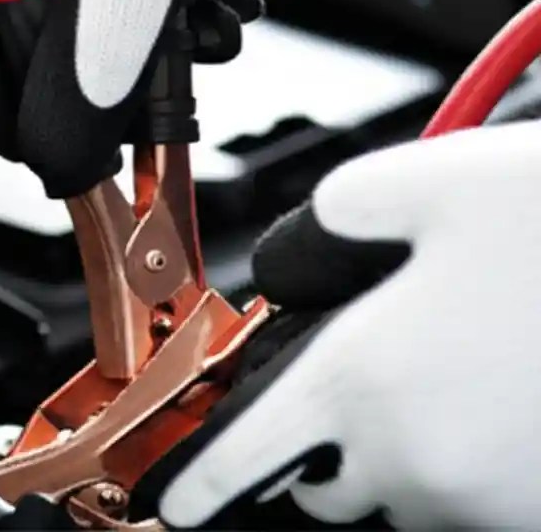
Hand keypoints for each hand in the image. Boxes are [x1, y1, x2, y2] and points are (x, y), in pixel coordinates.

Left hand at [138, 122, 540, 527]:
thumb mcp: (416, 184)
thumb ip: (318, 226)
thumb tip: (288, 273)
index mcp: (362, 380)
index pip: (242, 455)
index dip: (200, 479)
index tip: (178, 499)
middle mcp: (417, 458)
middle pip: (320, 482)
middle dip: (318, 441)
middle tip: (368, 369)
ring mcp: (488, 499)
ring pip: (399, 496)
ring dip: (398, 451)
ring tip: (458, 366)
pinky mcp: (538, 510)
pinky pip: (471, 498)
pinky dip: (466, 460)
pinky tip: (503, 390)